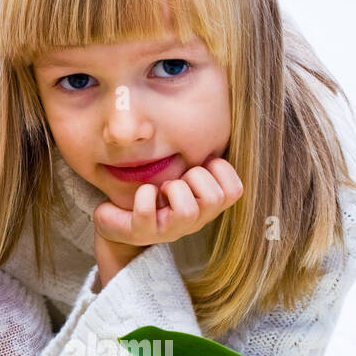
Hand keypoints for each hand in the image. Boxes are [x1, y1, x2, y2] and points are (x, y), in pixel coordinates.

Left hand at [92, 158, 242, 288]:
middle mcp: (194, 221)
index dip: (219, 170)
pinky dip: (145, 194)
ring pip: (188, 211)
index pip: (234, 190)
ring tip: (162, 188)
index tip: (200, 165)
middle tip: (178, 178)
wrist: (120, 219)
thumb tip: (207, 123)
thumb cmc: (156, 190)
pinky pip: (147, 212)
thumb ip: (198, 154)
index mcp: (208, 205)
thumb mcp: (182, 171)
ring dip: (173, 189)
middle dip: (195, 176)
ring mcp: (169, 230)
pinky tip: (145, 191)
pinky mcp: (142, 232)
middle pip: (215, 198)